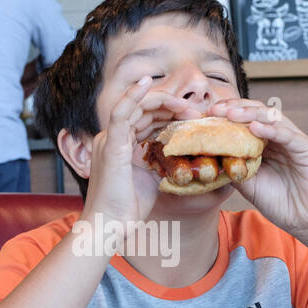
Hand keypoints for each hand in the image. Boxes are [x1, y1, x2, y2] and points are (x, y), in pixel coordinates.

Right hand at [83, 77, 192, 225]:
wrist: (110, 225)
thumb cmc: (126, 208)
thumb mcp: (150, 179)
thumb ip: (159, 163)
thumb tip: (180, 158)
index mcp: (122, 145)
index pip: (147, 120)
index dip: (170, 115)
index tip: (194, 119)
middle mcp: (114, 138)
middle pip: (145, 111)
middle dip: (172, 108)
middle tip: (196, 113)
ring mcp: (111, 139)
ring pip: (137, 107)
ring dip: (163, 102)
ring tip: (186, 105)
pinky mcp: (111, 143)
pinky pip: (121, 112)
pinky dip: (133, 95)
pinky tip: (146, 83)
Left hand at [205, 94, 307, 239]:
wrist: (307, 221)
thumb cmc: (281, 203)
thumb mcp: (249, 185)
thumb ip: (235, 169)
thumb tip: (210, 158)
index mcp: (267, 144)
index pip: (246, 120)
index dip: (227, 115)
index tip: (207, 116)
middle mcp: (281, 138)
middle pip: (258, 112)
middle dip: (236, 108)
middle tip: (216, 110)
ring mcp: (295, 141)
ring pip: (273, 118)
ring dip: (251, 114)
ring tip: (231, 114)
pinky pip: (288, 135)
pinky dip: (272, 129)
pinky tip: (255, 127)